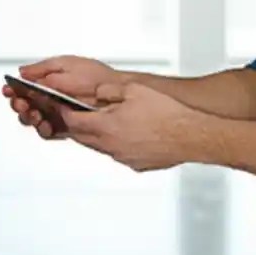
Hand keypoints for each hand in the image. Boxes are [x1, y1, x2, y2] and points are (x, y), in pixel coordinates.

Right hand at [2, 55, 123, 139]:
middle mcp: (52, 98)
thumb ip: (44, 70)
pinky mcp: (68, 127)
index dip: (15, 89)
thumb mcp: (67, 65)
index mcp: (49, 80)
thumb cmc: (95, 76)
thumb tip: (23, 72)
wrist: (117, 92)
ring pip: (35, 119)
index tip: (8, 90)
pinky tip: (46, 125)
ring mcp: (59, 113)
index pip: (25, 86)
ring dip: (30, 117)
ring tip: (34, 114)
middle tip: (21, 104)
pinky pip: (50, 131)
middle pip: (27, 104)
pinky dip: (45, 129)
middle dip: (20, 104)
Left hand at [59, 81, 203, 171]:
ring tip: (102, 122)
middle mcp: (112, 146)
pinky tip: (126, 134)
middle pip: (83, 137)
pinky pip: (119, 154)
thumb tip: (96, 92)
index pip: (74, 122)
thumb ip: (109, 90)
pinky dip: (116, 145)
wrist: (193, 135)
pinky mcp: (137, 165)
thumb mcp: (134, 89)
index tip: (62, 106)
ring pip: (100, 147)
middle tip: (76, 114)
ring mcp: (124, 157)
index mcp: (107, 126)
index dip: (65, 112)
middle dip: (77, 125)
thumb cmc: (168, 113)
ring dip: (96, 135)